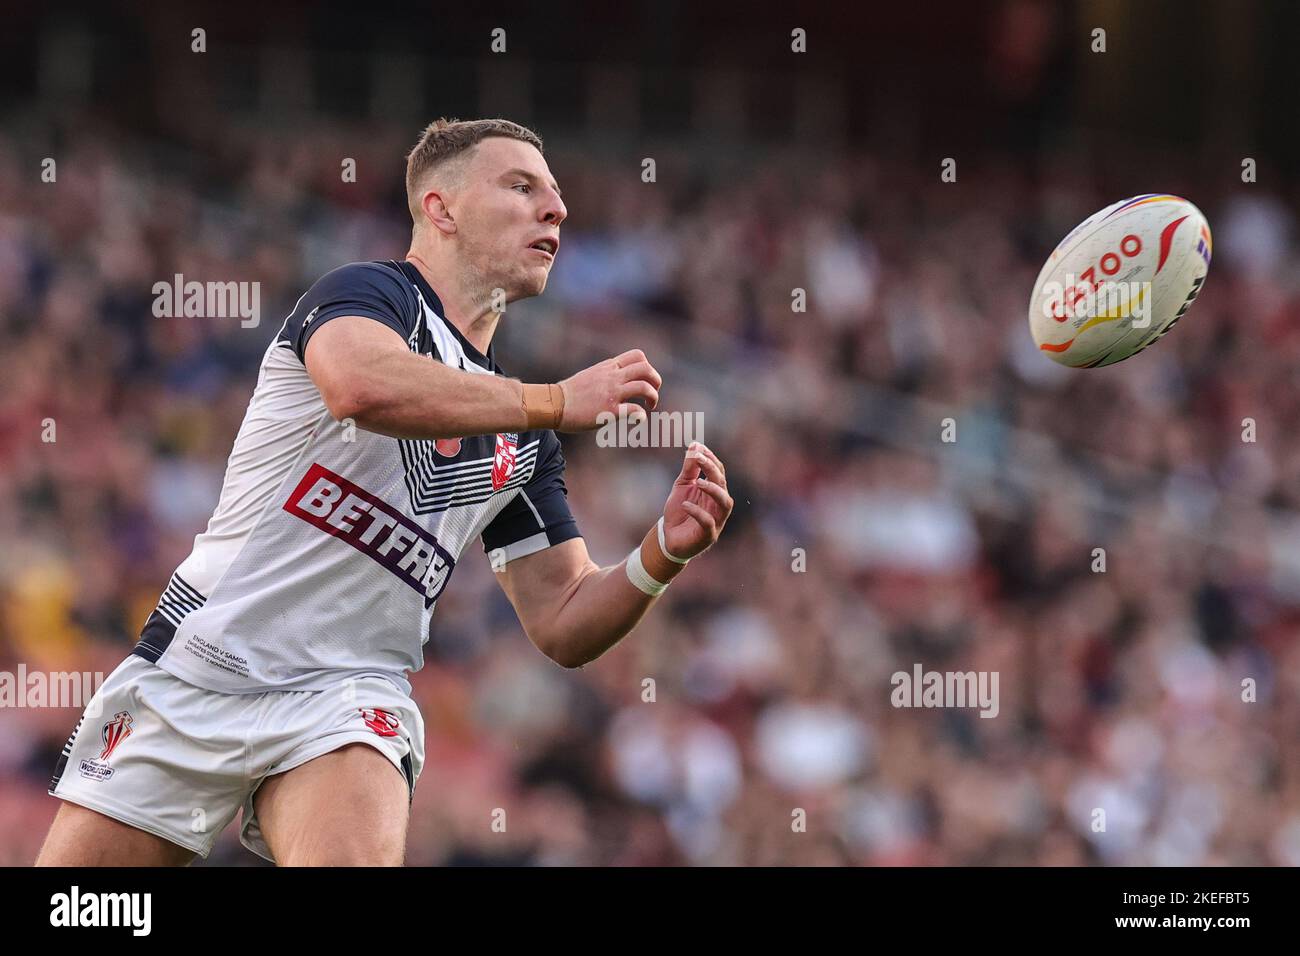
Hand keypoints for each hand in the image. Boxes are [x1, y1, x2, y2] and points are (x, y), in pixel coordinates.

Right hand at [555, 349, 660, 431]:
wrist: (553, 404)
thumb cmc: (569, 394)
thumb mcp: (590, 375)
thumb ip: (606, 375)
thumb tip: (618, 381)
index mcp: (608, 367)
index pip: (637, 356)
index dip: (647, 367)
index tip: (645, 380)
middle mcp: (612, 377)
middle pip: (646, 368)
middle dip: (655, 380)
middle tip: (652, 393)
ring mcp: (611, 393)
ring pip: (644, 387)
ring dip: (652, 396)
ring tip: (649, 406)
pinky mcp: (609, 411)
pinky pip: (634, 410)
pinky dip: (641, 415)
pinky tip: (638, 419)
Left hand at [661, 441, 732, 559]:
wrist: (670, 538)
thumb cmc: (679, 511)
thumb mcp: (682, 486)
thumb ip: (689, 468)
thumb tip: (694, 445)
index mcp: (714, 491)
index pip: (718, 471)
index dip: (710, 458)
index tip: (698, 447)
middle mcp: (718, 504)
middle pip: (723, 483)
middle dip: (712, 469)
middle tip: (699, 458)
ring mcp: (716, 520)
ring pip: (724, 503)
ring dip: (713, 490)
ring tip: (698, 482)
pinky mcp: (708, 535)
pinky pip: (708, 522)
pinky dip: (698, 512)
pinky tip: (686, 505)